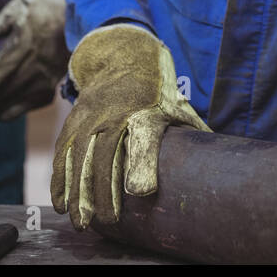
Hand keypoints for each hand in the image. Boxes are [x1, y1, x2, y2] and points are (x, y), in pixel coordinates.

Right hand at [50, 23, 209, 229]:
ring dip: (76, 192)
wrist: (122, 55)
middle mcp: (114, 112)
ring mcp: (90, 114)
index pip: (142, 138)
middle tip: (104, 221)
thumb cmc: (155, 90)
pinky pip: (64, 151)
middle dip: (100, 192)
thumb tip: (216, 155)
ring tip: (80, 221)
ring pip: (79, 157)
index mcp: (145, 111)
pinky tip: (60, 202)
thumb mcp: (175, 106)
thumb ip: (190, 130)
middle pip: (103, 156)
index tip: (140, 191)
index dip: (141, 163)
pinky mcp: (74, 118)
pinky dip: (60, 178)